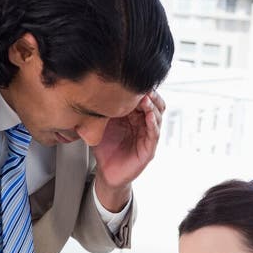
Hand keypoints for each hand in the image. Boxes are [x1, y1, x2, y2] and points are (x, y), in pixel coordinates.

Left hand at [93, 90, 164, 204]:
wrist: (105, 172)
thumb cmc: (104, 149)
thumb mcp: (101, 124)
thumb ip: (102, 108)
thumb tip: (95, 88)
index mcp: (133, 116)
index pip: (142, 97)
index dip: (139, 88)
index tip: (131, 79)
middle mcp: (142, 124)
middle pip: (154, 103)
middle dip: (149, 93)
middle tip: (141, 86)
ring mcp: (147, 136)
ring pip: (156, 116)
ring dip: (152, 105)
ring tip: (145, 98)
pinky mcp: (149, 149)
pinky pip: (154, 133)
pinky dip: (153, 123)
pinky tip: (148, 115)